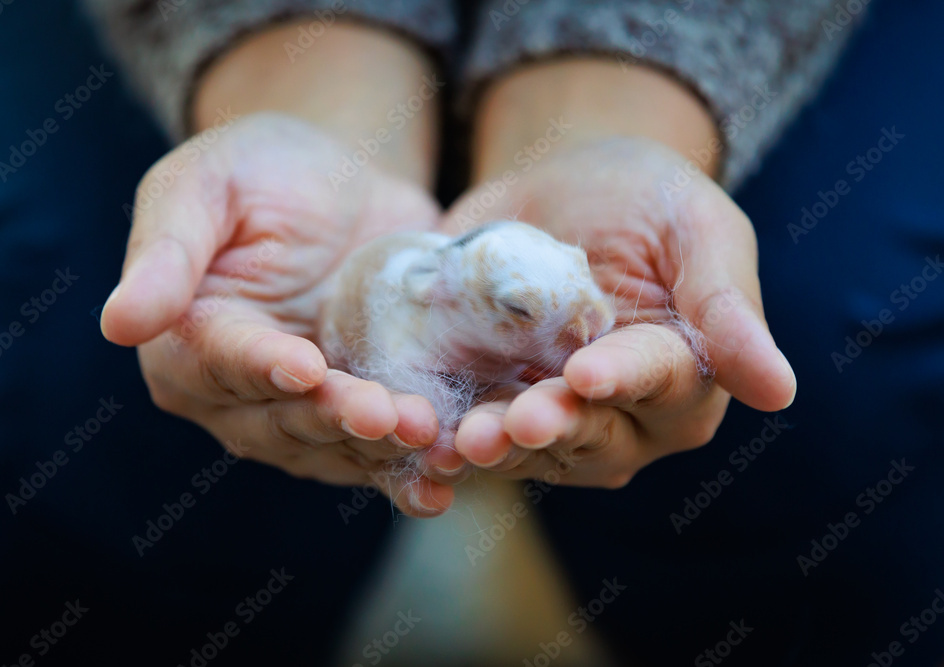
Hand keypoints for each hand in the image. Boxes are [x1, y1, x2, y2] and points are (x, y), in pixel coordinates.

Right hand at [101, 113, 462, 516]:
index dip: (261, 367)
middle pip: (282, 420)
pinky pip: (379, 456)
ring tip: (432, 444)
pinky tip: (443, 485)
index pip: (220, 362)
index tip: (303, 367)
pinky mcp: (358, 417)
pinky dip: (409, 473)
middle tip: (387, 414)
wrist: (344, 191)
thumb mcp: (208, 185)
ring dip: (381, 454)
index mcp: (187, 340)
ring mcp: (300, 414)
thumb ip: (167, 250)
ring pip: (334, 448)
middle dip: (335, 419)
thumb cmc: (263, 171)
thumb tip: (119, 323)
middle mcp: (237, 394)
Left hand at [443, 137, 795, 486]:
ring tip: (464, 440)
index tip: (587, 373)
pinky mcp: (498, 405)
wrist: (562, 186)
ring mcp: (559, 417)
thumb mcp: (693, 227)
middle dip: (554, 426)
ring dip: (497, 446)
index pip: (661, 382)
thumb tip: (780, 393)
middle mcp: (625, 414)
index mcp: (685, 372)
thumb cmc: (644, 196)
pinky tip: (424, 441)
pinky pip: (478, 432)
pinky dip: (451, 440)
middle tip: (517, 422)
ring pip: (532, 447)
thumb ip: (726, 306)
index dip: (623, 380)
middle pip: (594, 433)